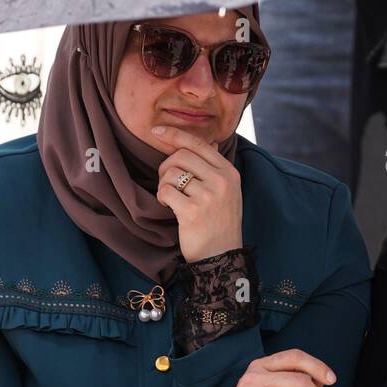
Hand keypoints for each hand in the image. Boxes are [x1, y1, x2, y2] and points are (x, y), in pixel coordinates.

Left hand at [153, 125, 242, 261]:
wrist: (221, 255)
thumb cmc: (220, 221)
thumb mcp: (227, 190)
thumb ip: (216, 166)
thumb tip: (211, 140)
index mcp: (229, 172)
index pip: (199, 143)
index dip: (175, 134)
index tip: (156, 130)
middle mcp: (222, 180)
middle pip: (182, 155)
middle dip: (167, 166)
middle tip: (167, 182)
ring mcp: (209, 195)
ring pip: (171, 172)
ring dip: (164, 184)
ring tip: (171, 197)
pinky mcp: (193, 210)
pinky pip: (166, 191)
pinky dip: (162, 197)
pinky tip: (169, 206)